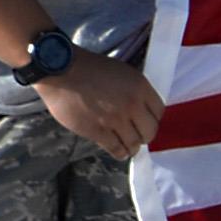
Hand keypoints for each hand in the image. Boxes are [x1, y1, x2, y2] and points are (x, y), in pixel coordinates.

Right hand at [38, 53, 165, 160]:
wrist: (61, 70)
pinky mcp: (98, 131)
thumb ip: (135, 90)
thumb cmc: (90, 67)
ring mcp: (115, 120)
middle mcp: (132, 105)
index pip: (159, 112)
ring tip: (129, 147)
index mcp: (140, 87)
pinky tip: (120, 152)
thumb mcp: (123, 73)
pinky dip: (120, 153)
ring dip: (133, 147)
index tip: (146, 121)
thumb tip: (142, 108)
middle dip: (145, 135)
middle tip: (139, 135)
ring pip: (134, 143)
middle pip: (150, 131)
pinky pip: (116, 148)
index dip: (153, 119)